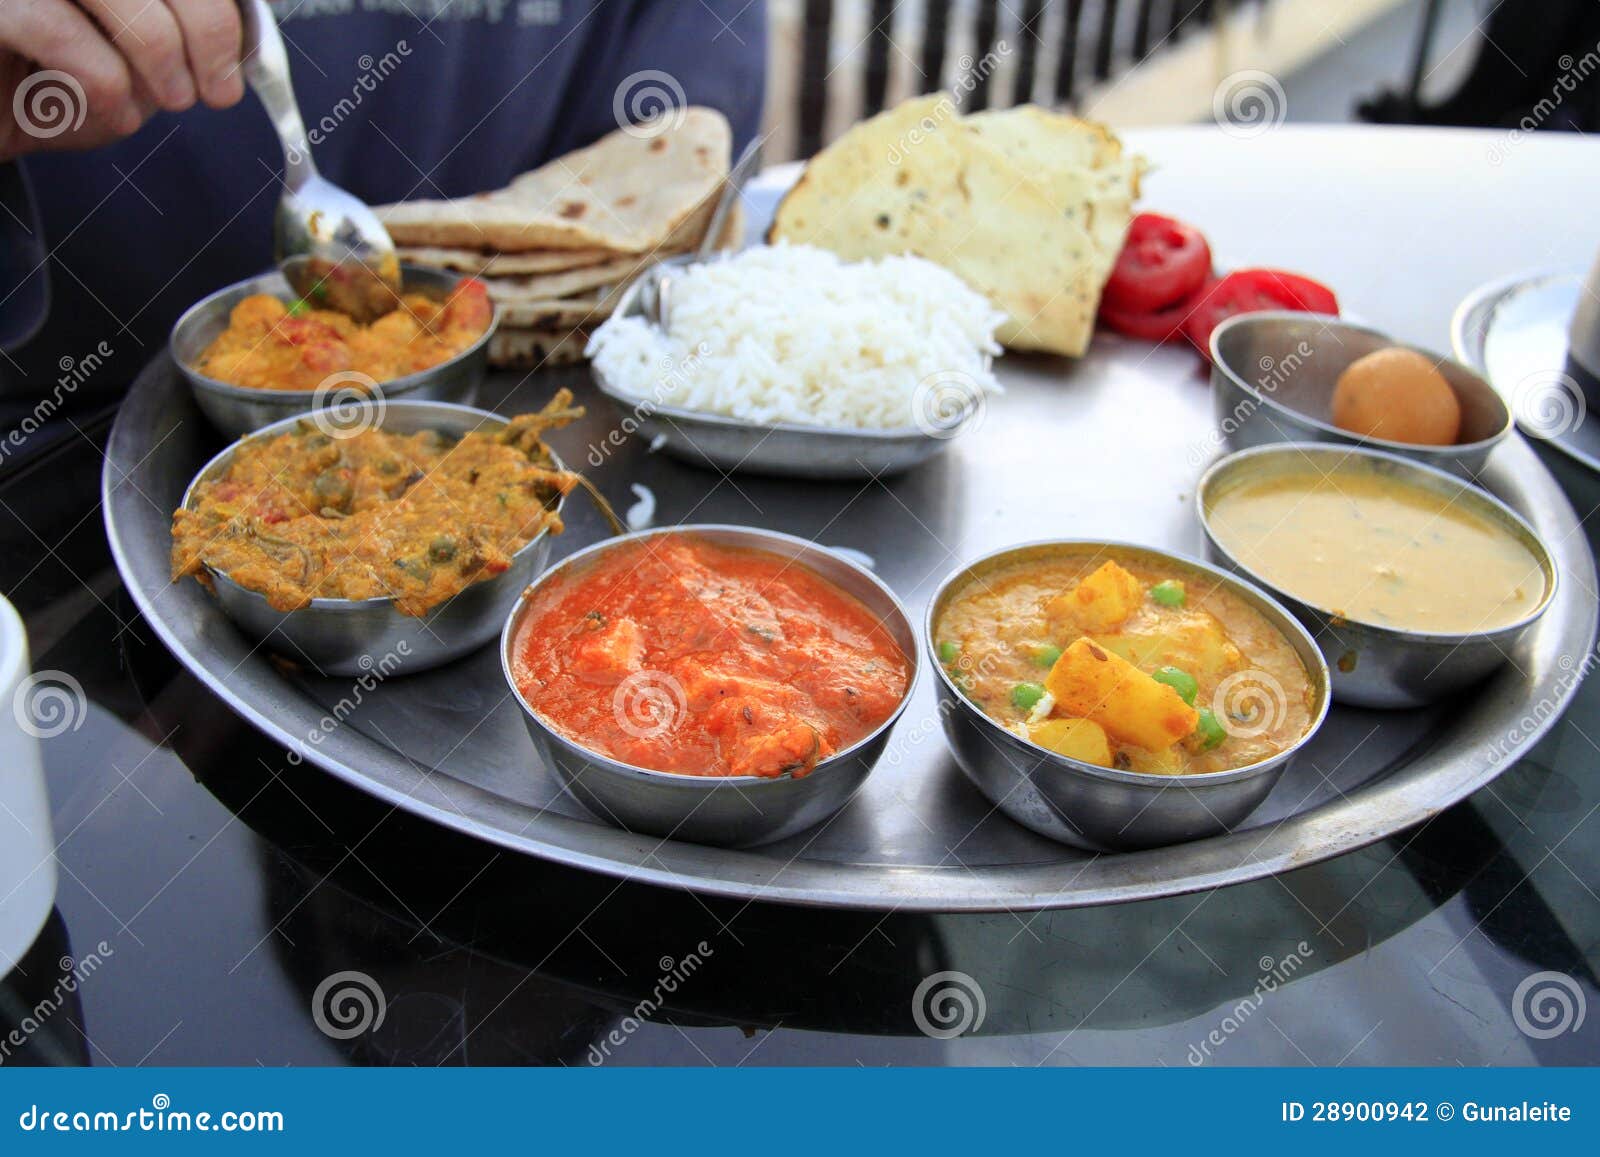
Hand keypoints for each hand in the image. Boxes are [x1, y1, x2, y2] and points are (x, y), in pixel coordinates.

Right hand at [0, 0, 243, 160]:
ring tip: (172, 97)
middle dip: (207, 25)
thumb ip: (182, 37)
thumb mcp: (136, 62)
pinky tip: (112, 107)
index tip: (239, 56)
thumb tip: (236, 39)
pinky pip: (57, 28)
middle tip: (216, 89)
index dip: (219, 6)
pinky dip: (103, 81)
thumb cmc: (54, 84)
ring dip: (160, 52)